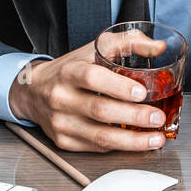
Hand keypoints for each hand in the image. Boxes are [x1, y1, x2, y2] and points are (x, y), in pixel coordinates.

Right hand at [7, 35, 170, 152]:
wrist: (33, 92)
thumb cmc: (69, 70)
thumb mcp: (94, 49)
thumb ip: (128, 43)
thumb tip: (158, 47)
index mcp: (69, 72)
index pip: (92, 78)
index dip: (118, 87)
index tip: (141, 92)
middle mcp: (62, 98)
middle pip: (100, 110)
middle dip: (134, 117)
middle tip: (157, 118)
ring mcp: (62, 122)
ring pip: (100, 137)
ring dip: (133, 141)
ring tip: (155, 138)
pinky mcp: (65, 141)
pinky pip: (97, 148)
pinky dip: (120, 147)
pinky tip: (137, 142)